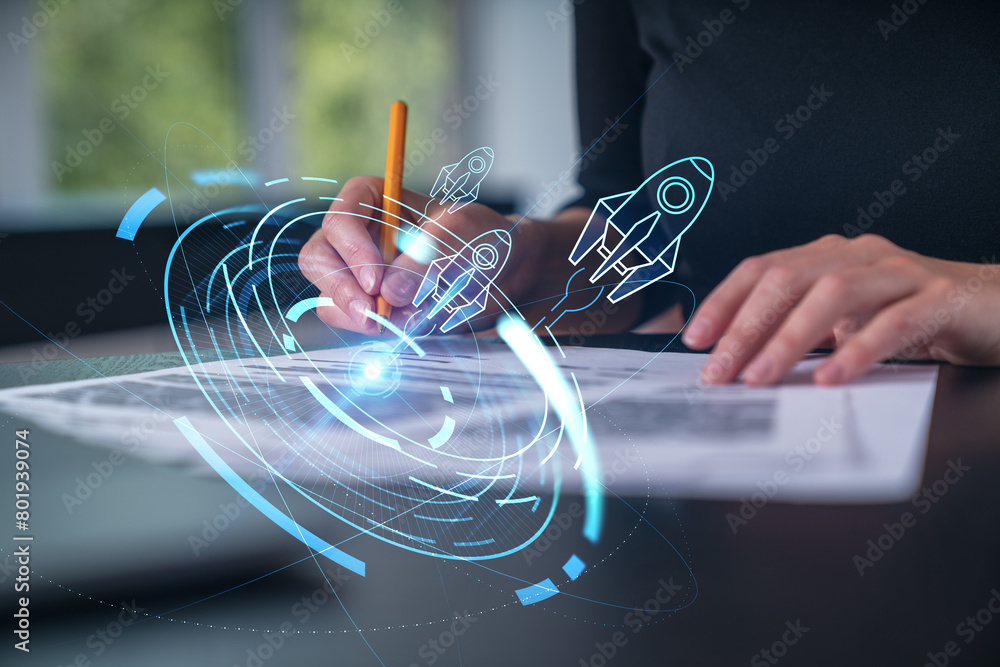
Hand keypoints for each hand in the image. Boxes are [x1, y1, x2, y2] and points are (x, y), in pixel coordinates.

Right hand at [298, 176, 544, 334]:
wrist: (507, 274)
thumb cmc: (484, 237)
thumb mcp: (464, 233)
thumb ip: (426, 258)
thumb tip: (389, 294)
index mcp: (374, 200)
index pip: (340, 217)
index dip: (350, 248)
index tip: (376, 280)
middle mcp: (359, 236)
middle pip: (319, 258)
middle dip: (341, 289)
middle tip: (373, 315)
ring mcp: (361, 274)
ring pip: (328, 296)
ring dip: (353, 315)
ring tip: (390, 325)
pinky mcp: (372, 307)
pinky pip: (350, 322)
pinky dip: (369, 330)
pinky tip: (397, 331)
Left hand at [681, 234, 999, 384]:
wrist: (999, 307)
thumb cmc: (915, 315)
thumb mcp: (849, 319)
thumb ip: (805, 329)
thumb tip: (742, 361)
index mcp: (831, 255)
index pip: (763, 268)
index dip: (724, 301)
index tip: (694, 340)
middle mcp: (860, 254)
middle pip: (788, 279)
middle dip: (746, 327)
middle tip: (719, 372)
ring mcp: (902, 272)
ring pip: (834, 294)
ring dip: (790, 339)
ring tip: (761, 378)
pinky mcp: (942, 298)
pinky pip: (893, 323)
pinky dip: (857, 351)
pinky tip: (831, 379)